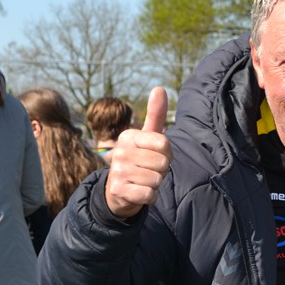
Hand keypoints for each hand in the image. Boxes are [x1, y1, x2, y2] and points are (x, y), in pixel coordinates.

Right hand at [105, 88, 172, 218]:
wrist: (118, 191)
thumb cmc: (140, 160)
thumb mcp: (147, 137)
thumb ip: (155, 114)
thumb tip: (160, 88)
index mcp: (129, 136)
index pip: (164, 143)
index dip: (167, 153)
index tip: (155, 154)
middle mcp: (120, 151)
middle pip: (163, 163)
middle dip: (161, 170)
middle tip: (148, 170)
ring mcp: (117, 171)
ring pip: (157, 179)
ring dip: (155, 183)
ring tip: (142, 180)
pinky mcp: (118, 191)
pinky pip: (150, 195)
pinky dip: (150, 196)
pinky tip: (139, 192)